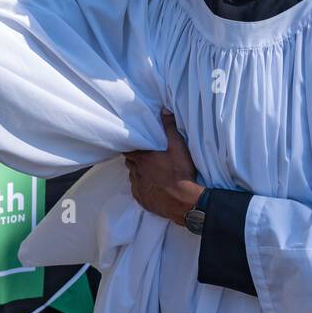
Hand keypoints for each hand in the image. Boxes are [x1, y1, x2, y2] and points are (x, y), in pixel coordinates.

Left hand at [124, 110, 204, 224]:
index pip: (128, 150)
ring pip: (133, 176)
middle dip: (134, 159)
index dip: (130, 147)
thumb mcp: (178, 147)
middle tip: (144, 157)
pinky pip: (137, 190)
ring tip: (149, 172)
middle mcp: (136, 173)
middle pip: (130, 163)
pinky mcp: (142, 199)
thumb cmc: (180, 173)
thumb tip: (164, 111)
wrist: (184, 201)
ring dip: (138, 173)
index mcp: (143, 159)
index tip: (133, 145)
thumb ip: (170, 128)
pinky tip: (151, 186)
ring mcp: (138, 187)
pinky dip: (141, 186)